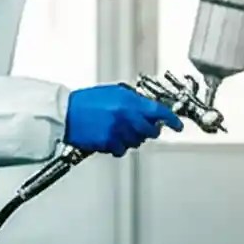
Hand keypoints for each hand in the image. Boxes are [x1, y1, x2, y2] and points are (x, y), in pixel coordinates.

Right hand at [64, 84, 184, 156]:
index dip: (171, 119)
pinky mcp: (109, 143)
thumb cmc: (85, 102)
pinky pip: (122, 149)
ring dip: (132, 138)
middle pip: (150, 130)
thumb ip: (132, 100)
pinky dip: (118, 146)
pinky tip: (110, 138)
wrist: (66, 114)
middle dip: (150, 130)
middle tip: (146, 128)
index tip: (177, 124)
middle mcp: (125, 115)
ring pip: (137, 141)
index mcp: (127, 100)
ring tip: (119, 130)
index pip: (157, 110)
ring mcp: (118, 130)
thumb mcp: (112, 93)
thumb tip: (149, 107)